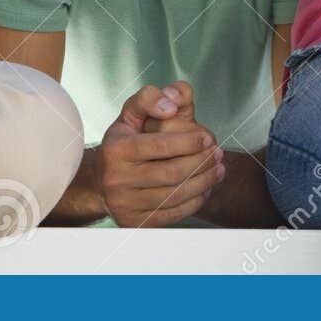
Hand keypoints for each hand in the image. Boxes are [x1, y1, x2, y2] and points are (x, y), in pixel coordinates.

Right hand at [97, 82, 222, 227]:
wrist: (101, 181)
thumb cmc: (125, 140)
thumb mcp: (132, 112)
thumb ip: (151, 97)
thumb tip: (171, 104)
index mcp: (116, 148)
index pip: (160, 145)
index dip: (190, 141)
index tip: (208, 137)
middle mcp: (116, 178)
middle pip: (172, 173)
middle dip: (202, 162)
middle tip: (218, 153)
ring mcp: (124, 204)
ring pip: (175, 195)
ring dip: (204, 182)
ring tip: (218, 169)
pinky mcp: (134, 223)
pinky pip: (172, 214)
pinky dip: (195, 201)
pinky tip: (205, 188)